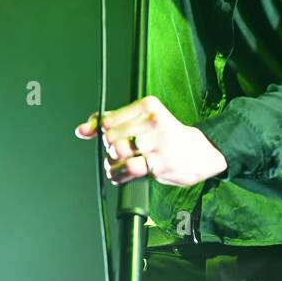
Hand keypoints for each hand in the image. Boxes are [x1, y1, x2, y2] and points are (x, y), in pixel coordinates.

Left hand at [75, 96, 227, 187]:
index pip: (108, 121)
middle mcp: (153, 121)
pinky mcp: (159, 162)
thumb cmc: (167, 135)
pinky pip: (128, 169)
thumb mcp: (142, 120)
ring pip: (118, 153)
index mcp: (148, 105)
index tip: (113, 139)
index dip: (104, 134)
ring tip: (119, 165)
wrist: (200, 152)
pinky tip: (121, 175)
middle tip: (120, 153)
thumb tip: (81, 130)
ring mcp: (157, 142)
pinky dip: (118, 175)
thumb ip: (111, 122)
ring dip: (113, 164)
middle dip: (110, 149)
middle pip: (111, 138)